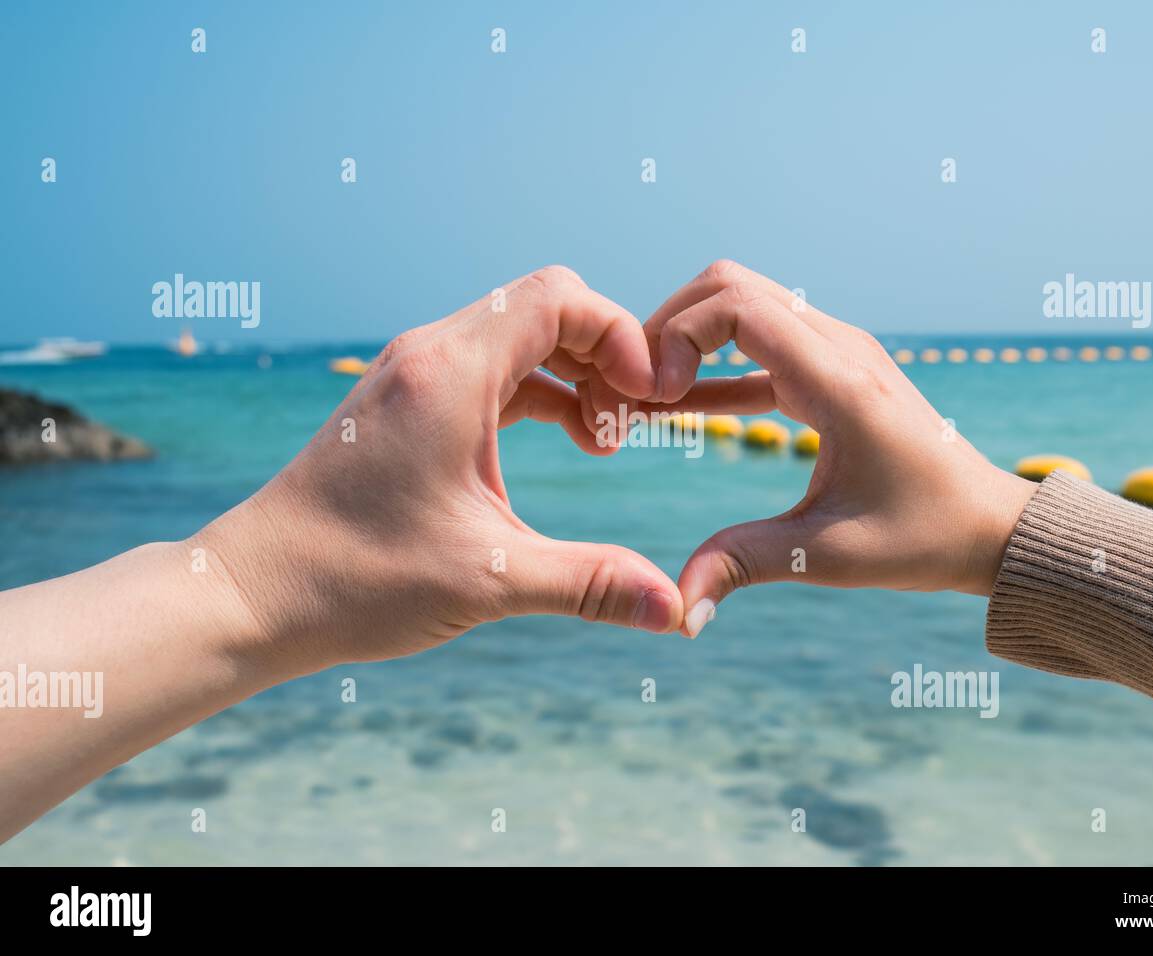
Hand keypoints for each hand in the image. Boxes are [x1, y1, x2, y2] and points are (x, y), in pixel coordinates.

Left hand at [194, 266, 684, 677]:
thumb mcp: (488, 580)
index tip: (644, 403)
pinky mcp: (404, 403)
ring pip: (518, 336)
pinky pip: (491, 369)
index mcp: (450, 373)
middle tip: (627, 428)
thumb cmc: (356, 580)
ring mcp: (412, 374)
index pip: (559, 297)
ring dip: (573, 376)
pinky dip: (538, 392)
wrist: (253, 593)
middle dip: (604, 355)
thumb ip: (590, 583)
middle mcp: (428, 354)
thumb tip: (675, 608)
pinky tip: (562, 442)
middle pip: (544, 306)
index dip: (621, 336)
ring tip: (601, 443)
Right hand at [640, 260, 1037, 635]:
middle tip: (632, 392)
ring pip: (741, 305)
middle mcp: (839, 348)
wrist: (989, 527)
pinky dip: (712, 366)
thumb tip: (678, 611)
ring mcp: (837, 352)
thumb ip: (745, 565)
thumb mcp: (829, 556)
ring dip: (686, 343)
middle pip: (729, 286)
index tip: (654, 400)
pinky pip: (758, 346)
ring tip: (640, 401)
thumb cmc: (924, 538)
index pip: (737, 304)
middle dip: (668, 327)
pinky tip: (675, 408)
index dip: (677, 336)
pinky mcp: (831, 371)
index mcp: (839, 381)